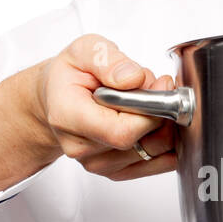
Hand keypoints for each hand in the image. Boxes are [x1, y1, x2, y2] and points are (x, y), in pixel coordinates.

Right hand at [32, 33, 178, 180]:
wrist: (57, 97)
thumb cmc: (71, 74)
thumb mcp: (85, 50)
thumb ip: (109, 61)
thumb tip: (133, 78)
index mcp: (69, 116)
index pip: (121, 131)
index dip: (151, 112)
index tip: (161, 86)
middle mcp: (80, 147)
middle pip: (140, 143)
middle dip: (161, 114)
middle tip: (159, 87)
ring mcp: (96, 164)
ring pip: (152, 154)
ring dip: (164, 126)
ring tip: (149, 101)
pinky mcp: (113, 171)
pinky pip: (154, 165)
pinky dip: (165, 143)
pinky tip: (156, 120)